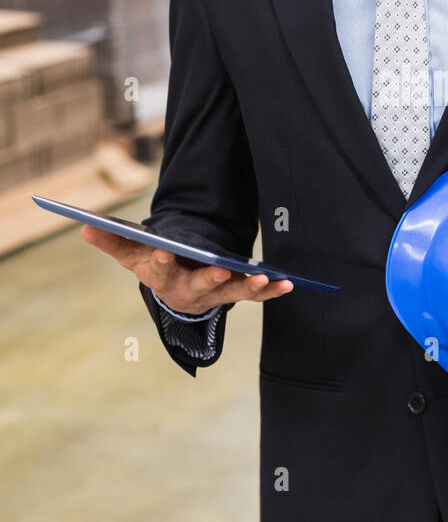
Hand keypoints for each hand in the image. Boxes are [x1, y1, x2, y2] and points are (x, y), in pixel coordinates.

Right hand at [79, 225, 292, 315]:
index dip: (162, 261)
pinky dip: (270, 291)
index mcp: (163, 278)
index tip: (164, 250)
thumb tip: (85, 227)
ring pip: (230, 292)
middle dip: (209, 277)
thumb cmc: (153, 264)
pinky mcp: (234, 292)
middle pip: (199, 286)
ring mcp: (214, 294)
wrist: (176, 289)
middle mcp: (189, 290)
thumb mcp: (131, 253)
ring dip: (247, 287)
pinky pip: (253, 294)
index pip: (160, 270)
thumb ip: (111, 241)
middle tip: (220, 268)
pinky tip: (286, 283)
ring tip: (262, 278)